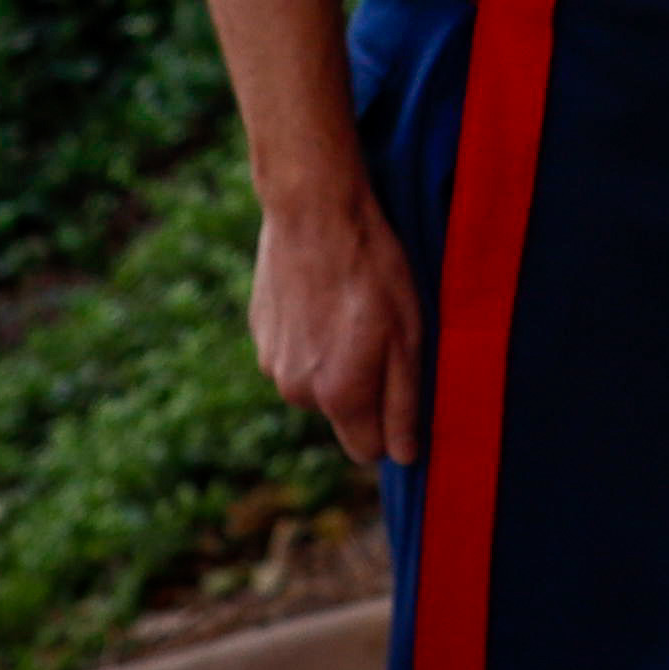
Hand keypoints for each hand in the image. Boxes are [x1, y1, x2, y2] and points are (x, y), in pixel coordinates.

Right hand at [253, 188, 428, 465]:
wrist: (314, 212)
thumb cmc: (374, 270)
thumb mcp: (409, 335)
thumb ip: (404, 404)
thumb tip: (404, 457)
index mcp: (338, 396)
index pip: (368, 451)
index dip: (392, 427)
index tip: (406, 390)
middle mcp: (297, 392)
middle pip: (343, 415)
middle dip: (365, 389)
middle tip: (383, 335)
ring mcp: (271, 364)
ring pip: (316, 383)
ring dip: (335, 361)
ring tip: (352, 310)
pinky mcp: (259, 335)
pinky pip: (294, 355)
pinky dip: (311, 337)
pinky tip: (325, 298)